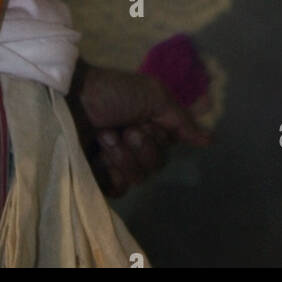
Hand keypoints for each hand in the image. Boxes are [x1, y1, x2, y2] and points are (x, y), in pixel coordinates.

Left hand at [68, 61, 211, 196]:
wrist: (70, 98)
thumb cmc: (111, 92)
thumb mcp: (152, 95)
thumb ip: (180, 120)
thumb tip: (210, 141)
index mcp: (146, 126)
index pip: (167, 148)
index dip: (159, 137)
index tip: (146, 121)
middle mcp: (133, 146)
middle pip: (155, 165)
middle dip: (141, 146)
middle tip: (124, 128)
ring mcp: (114, 163)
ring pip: (138, 178)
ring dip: (123, 155)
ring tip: (105, 137)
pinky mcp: (96, 178)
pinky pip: (119, 190)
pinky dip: (113, 173)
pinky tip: (101, 157)